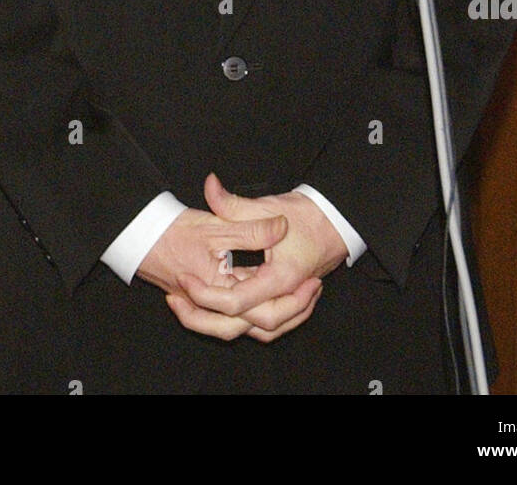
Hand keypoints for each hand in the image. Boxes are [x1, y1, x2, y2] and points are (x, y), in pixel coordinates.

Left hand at [164, 174, 346, 342]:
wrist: (337, 220)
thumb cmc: (307, 214)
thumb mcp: (267, 205)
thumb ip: (234, 202)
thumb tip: (209, 185)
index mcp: (279, 278)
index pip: (236, 302)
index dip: (205, 295)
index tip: (184, 280)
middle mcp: (285, 296)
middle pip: (242, 327)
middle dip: (206, 321)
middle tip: (178, 303)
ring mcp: (289, 301)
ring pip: (256, 331)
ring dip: (222, 325)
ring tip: (191, 308)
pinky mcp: (288, 299)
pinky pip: (266, 321)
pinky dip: (244, 321)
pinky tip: (222, 307)